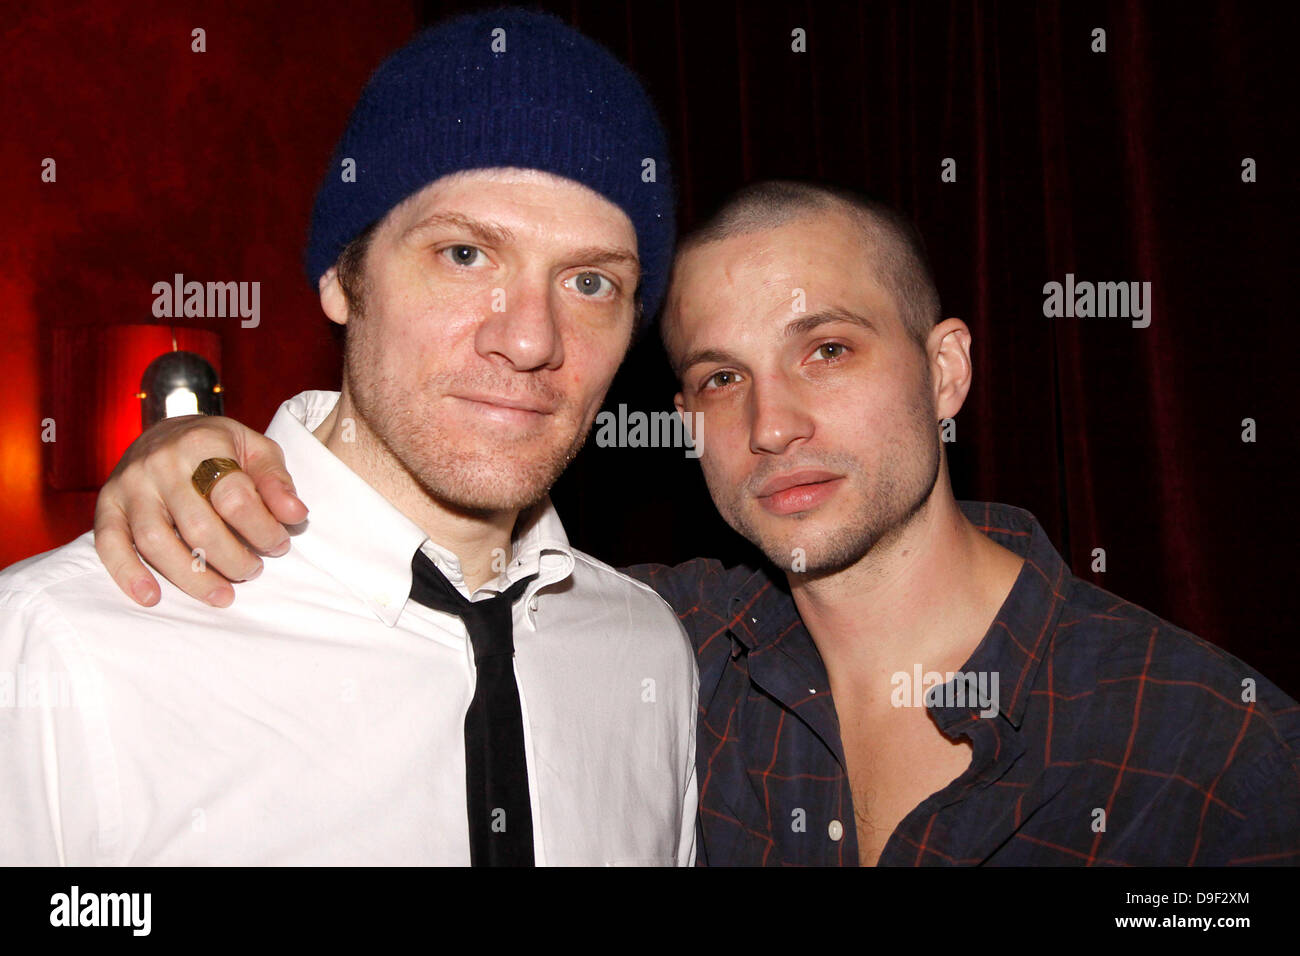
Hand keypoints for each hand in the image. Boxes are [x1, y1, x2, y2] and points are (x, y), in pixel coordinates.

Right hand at [93, 415, 307, 606]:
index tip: (279, 545)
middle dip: (232, 559)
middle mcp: (159, 463)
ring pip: (155, 541)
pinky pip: (108, 544)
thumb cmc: (220, 448)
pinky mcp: (106, 505)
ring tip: (222, 595)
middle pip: (197, 526)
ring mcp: (129, 485)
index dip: (263, 529)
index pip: (235, 497)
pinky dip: (128, 574)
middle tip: (253, 571)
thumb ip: (277, 482)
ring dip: (191, 578)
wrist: (166, 432)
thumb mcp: (256, 450)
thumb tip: (296, 515)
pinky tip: (151, 598)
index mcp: (201, 444)